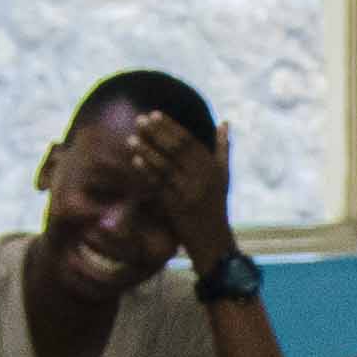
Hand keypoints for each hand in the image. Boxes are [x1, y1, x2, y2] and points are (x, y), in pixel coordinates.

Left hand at [125, 108, 235, 260]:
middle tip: (139, 120)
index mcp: (212, 167)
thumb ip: (223, 148)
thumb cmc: (216, 207)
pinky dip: (147, 171)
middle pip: (176, 149)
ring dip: (147, 150)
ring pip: (165, 165)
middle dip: (157, 133)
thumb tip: (225, 122)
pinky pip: (159, 184)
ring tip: (131, 138)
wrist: (214, 242)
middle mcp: (202, 177)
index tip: (154, 114)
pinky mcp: (177, 206)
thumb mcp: (224, 176)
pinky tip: (135, 160)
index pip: (189, 141)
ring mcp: (189, 192)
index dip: (170, 126)